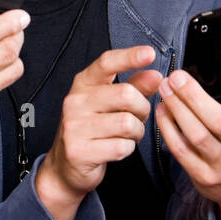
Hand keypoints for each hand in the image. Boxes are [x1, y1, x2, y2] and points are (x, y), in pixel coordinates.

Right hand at [35, 47, 162, 219]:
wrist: (65, 166)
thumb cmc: (92, 129)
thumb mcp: (110, 103)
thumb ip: (135, 86)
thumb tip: (155, 74)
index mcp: (83, 84)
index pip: (106, 63)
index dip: (129, 57)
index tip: (150, 53)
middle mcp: (75, 101)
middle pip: (126, 94)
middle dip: (142, 108)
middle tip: (138, 117)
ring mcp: (74, 127)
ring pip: (127, 123)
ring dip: (136, 132)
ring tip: (128, 135)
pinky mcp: (79, 151)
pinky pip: (121, 147)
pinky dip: (127, 149)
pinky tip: (117, 148)